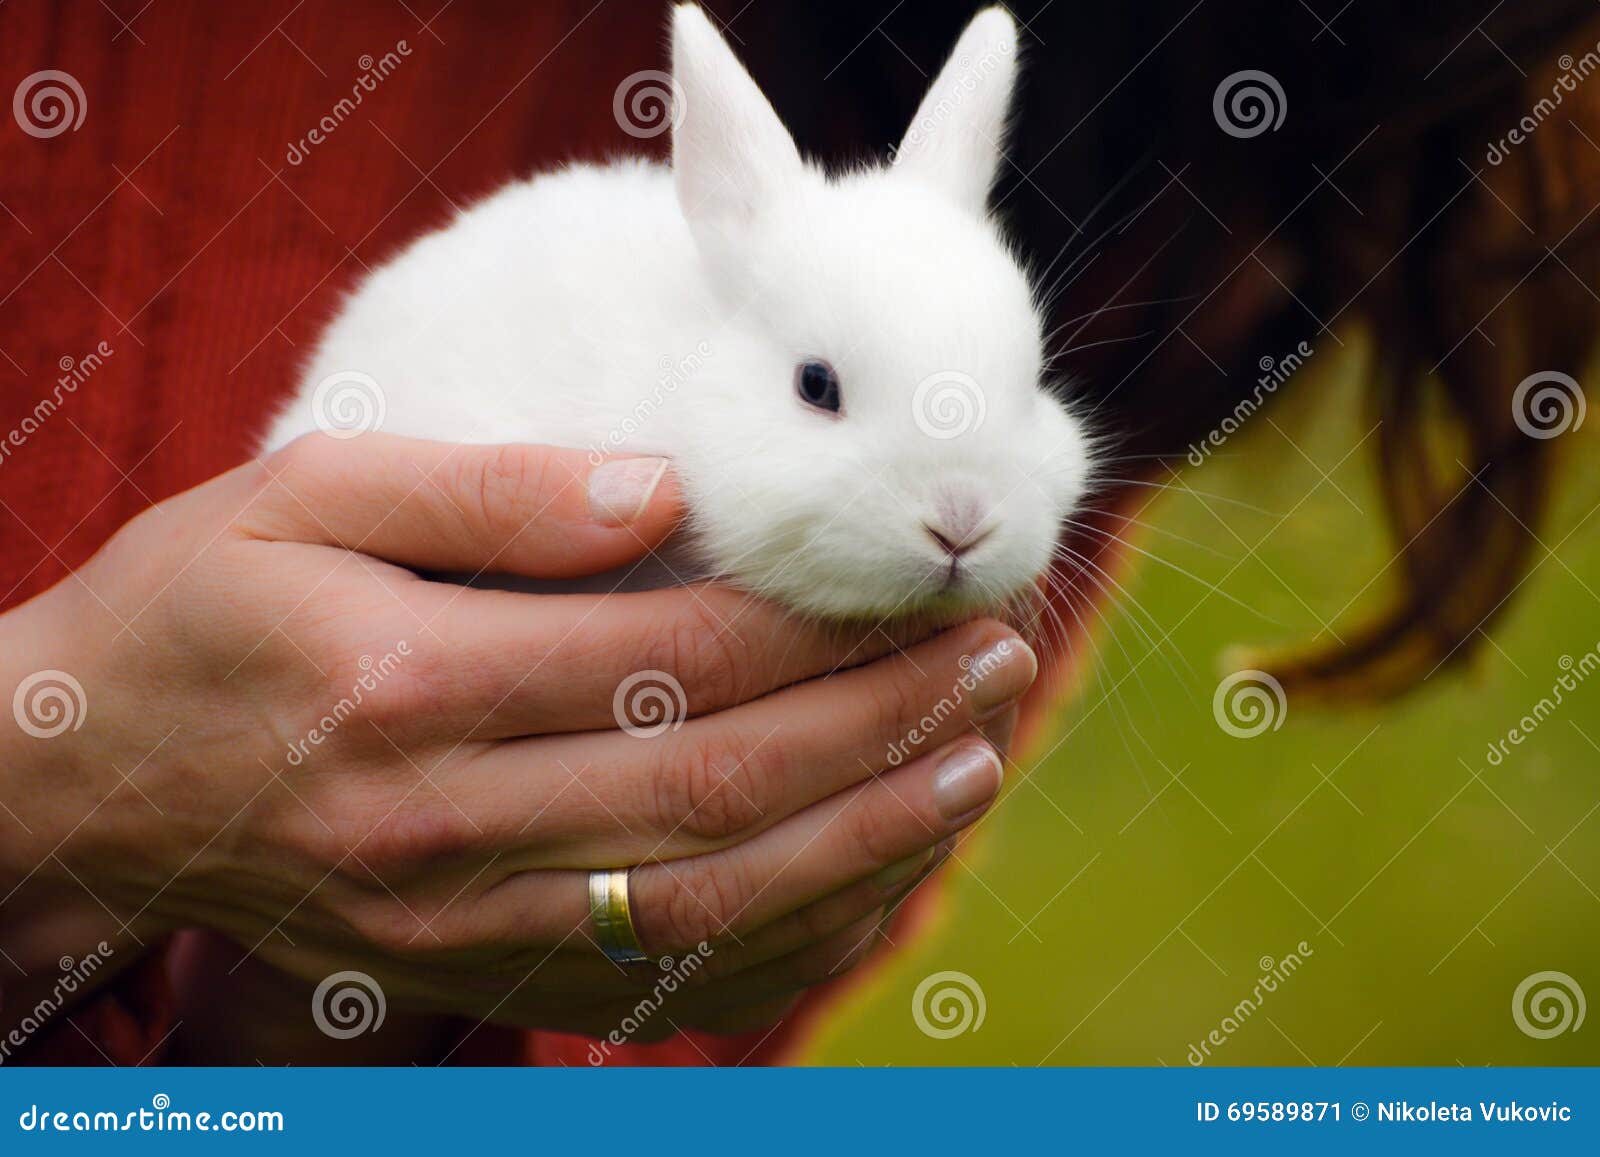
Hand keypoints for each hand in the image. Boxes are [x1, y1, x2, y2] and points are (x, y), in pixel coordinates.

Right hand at [0, 433, 1034, 1058]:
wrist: (82, 785)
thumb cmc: (194, 616)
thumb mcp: (298, 501)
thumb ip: (485, 493)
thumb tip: (661, 489)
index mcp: (409, 684)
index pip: (672, 656)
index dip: (823, 629)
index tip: (925, 587)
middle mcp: (446, 822)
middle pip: (719, 782)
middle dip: (883, 724)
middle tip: (997, 661)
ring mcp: (459, 922)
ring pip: (713, 899)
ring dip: (867, 835)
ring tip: (978, 763)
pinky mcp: (468, 971)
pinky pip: (661, 983)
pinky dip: (786, 941)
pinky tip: (878, 881)